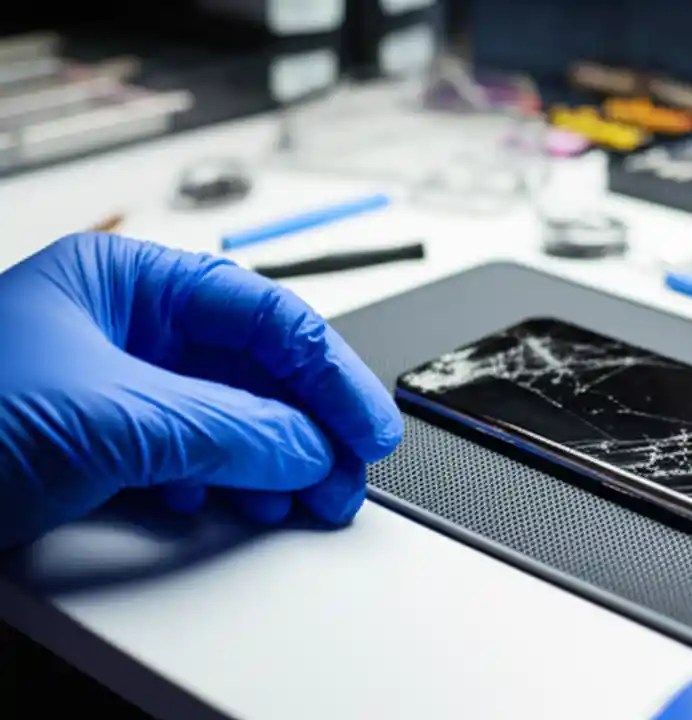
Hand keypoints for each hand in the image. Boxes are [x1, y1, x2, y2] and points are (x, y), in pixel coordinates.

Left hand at [0, 233, 402, 547]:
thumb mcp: (106, 418)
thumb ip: (227, 429)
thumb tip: (308, 447)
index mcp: (125, 282)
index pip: (262, 315)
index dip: (327, 372)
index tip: (363, 428)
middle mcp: (125, 329)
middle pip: (253, 368)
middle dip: (306, 423)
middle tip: (341, 476)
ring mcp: (113, 389)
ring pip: (229, 415)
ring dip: (274, 459)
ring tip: (299, 498)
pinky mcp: (99, 448)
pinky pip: (192, 457)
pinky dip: (227, 484)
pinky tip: (235, 502)